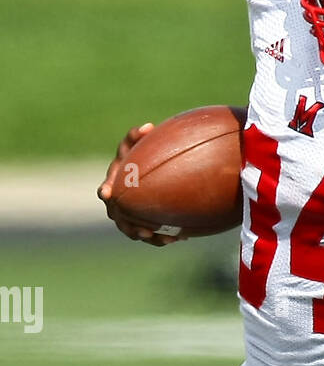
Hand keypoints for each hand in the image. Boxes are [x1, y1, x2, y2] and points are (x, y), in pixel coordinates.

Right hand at [98, 124, 185, 245]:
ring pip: (135, 231)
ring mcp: (127, 217)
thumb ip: (136, 135)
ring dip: (150, 236)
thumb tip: (148, 127)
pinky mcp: (141, 226)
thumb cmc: (136, 156)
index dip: (105, 191)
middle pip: (120, 219)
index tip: (106, 194)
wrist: (146, 176)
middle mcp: (116, 204)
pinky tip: (178, 238)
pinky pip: (150, 236)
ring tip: (167, 238)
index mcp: (112, 184)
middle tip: (144, 231)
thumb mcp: (133, 144)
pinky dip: (161, 238)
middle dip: (130, 227)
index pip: (105, 189)